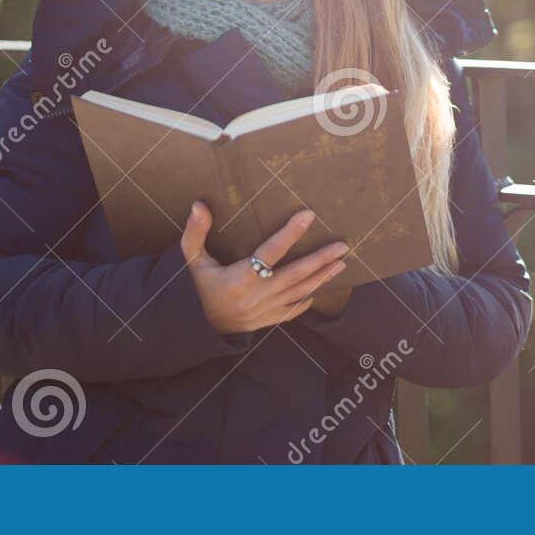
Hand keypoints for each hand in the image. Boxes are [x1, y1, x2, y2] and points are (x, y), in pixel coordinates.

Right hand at [179, 202, 349, 333]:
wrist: (195, 328)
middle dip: (321, 259)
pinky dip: (306, 300)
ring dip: (321, 277)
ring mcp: (264, 311)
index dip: (290, 233)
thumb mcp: (191, 260)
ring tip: (341, 263)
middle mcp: (256, 295)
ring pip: (299, 292)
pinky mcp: (266, 321)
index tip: (308, 215)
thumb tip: (199, 205)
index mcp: (239, 277)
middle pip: (295, 274)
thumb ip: (195, 232)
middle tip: (343, 246)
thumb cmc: (196, 288)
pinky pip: (292, 310)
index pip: (270, 251)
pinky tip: (319, 289)